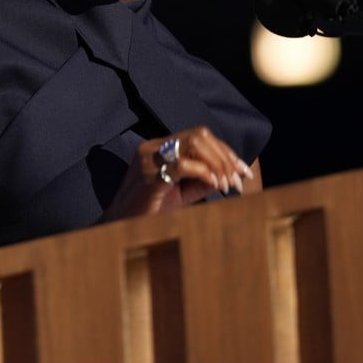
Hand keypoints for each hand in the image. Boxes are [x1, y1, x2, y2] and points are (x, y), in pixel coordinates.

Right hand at [100, 126, 254, 220]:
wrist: (119, 227)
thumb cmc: (149, 211)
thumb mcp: (181, 192)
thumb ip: (202, 181)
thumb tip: (230, 174)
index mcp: (159, 147)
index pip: (199, 136)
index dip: (225, 151)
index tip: (243, 170)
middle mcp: (153, 147)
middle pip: (199, 135)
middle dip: (225, 156)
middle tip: (238, 180)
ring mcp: (149, 158)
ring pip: (194, 144)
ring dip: (217, 163)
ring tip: (226, 184)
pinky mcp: (149, 175)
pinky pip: (183, 165)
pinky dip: (204, 172)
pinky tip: (214, 185)